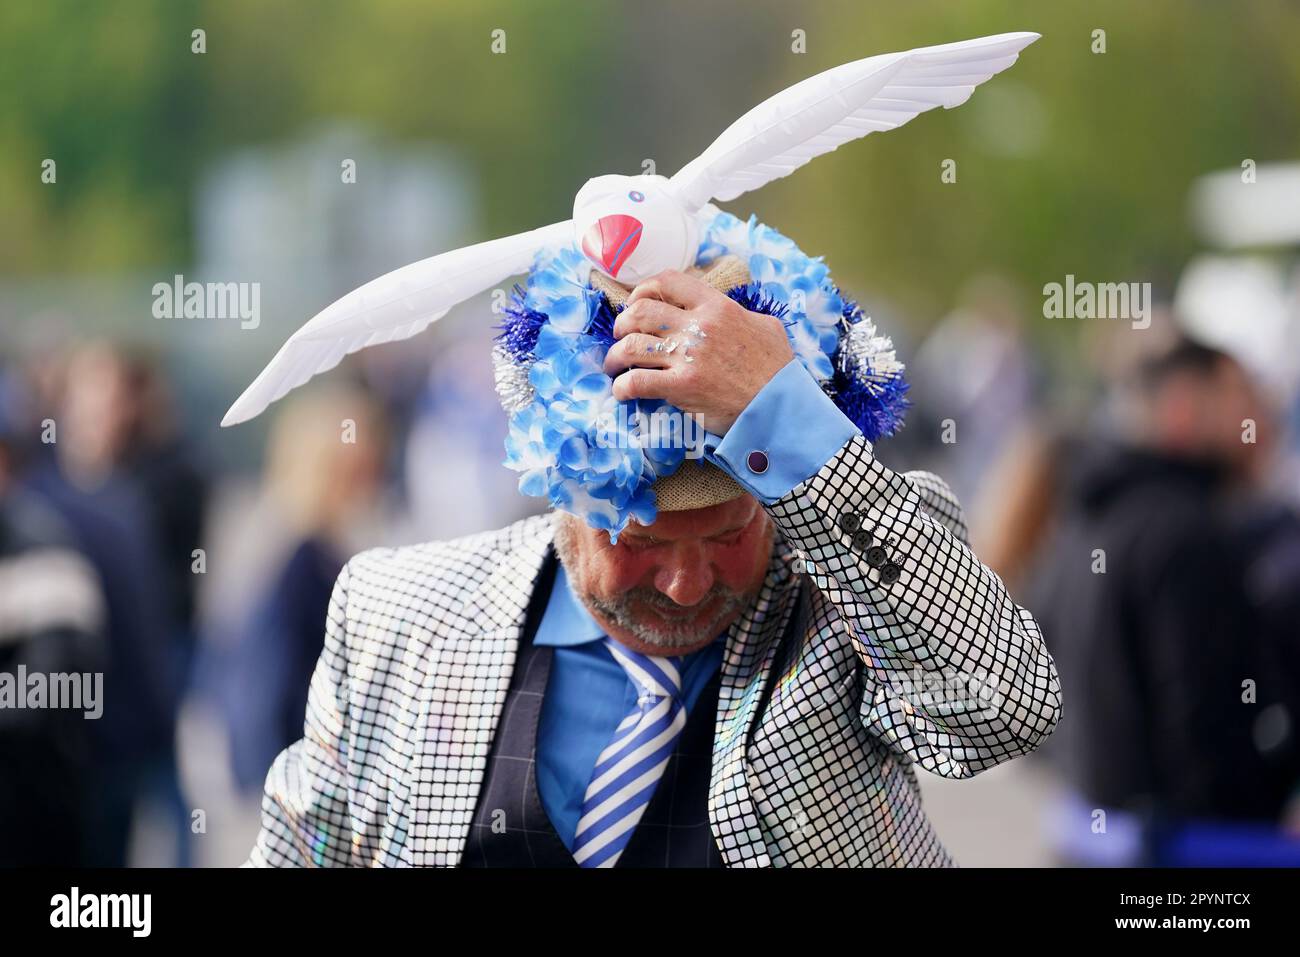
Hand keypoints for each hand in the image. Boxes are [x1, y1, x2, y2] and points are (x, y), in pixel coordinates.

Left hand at [603, 269, 793, 434]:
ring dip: (614, 357)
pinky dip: (622, 387)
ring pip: (631, 346)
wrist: (781, 406)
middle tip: (620, 337)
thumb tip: (724, 312)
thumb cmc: (776, 369)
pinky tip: (623, 392)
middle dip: (621, 324)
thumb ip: (739, 314)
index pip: (668, 282)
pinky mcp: (681, 388)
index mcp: (717, 306)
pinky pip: (636, 382)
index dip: (643, 290)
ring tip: (614, 366)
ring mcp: (688, 357)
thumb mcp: (765, 327)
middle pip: (640, 312)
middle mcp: (699, 326)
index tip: (637, 304)